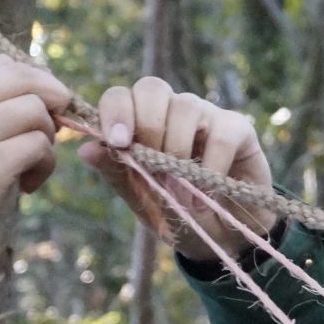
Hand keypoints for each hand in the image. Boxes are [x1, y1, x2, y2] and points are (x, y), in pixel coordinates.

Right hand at [0, 56, 70, 284]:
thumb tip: (32, 105)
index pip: (3, 63)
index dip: (35, 80)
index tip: (40, 107)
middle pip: (27, 78)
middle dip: (54, 100)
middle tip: (53, 130)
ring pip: (37, 112)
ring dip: (48, 140)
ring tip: (32, 167)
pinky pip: (39, 147)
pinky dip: (44, 167)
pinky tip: (27, 187)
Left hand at [81, 79, 279, 261]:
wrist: (221, 235)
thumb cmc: (177, 209)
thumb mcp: (140, 196)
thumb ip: (116, 172)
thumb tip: (84, 149)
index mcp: (142, 121)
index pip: (121, 95)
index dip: (115, 112)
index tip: (118, 143)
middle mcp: (172, 110)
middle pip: (152, 88)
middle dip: (147, 127)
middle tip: (152, 167)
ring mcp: (206, 116)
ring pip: (186, 107)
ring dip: (177, 151)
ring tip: (178, 191)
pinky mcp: (238, 130)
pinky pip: (221, 135)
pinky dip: (211, 167)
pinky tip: (204, 197)